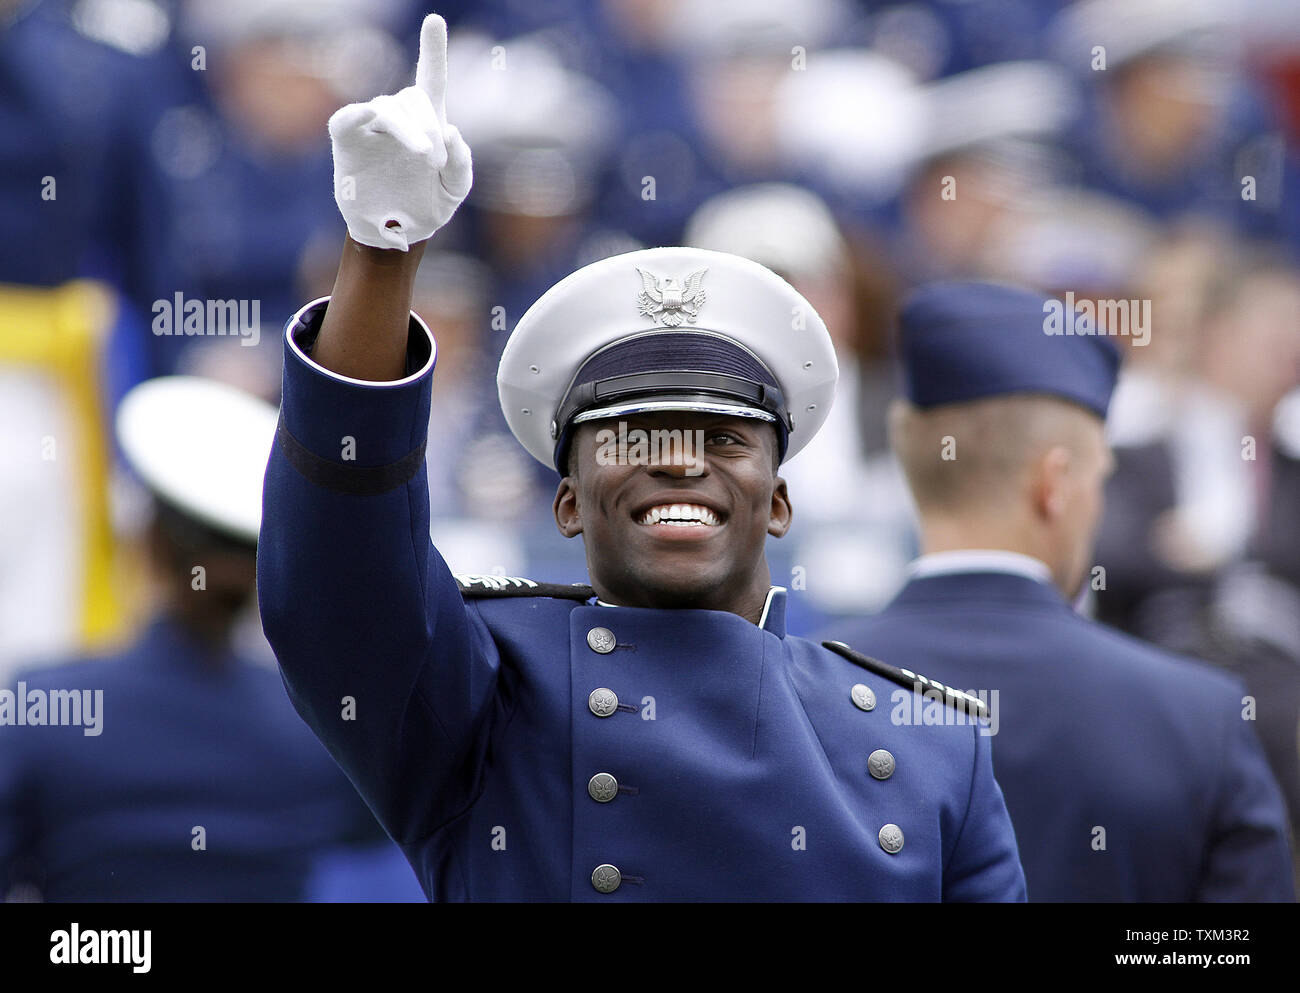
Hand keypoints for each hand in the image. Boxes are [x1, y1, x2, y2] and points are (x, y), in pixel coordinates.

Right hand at [327, 14, 471, 250]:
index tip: (435, 21)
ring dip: (409, 128)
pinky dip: (357, 114)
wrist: (398, 236)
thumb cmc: (426, 206)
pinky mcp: (348, 143)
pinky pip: (347, 120)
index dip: (433, 50)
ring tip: (425, 156)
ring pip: (388, 108)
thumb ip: (462, 163)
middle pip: (412, 98)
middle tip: (435, 158)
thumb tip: (450, 131)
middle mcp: (398, 119)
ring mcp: (372, 129)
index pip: (430, 79)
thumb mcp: (455, 190)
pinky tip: (369, 115)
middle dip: (429, 124)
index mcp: (428, 124)